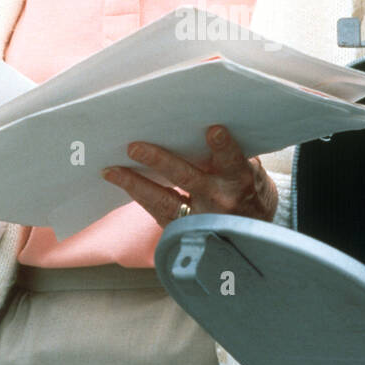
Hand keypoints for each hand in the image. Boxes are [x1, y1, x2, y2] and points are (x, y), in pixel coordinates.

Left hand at [101, 125, 278, 226]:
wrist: (252, 235)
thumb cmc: (249, 192)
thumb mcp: (250, 171)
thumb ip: (229, 155)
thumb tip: (200, 130)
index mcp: (240, 181)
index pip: (233, 161)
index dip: (224, 147)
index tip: (213, 130)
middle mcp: (219, 200)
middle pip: (187, 178)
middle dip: (160, 161)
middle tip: (135, 147)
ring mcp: (200, 218)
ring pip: (164, 201)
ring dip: (136, 183)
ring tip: (111, 170)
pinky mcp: (185, 231)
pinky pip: (158, 212)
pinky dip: (139, 195)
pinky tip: (122, 181)